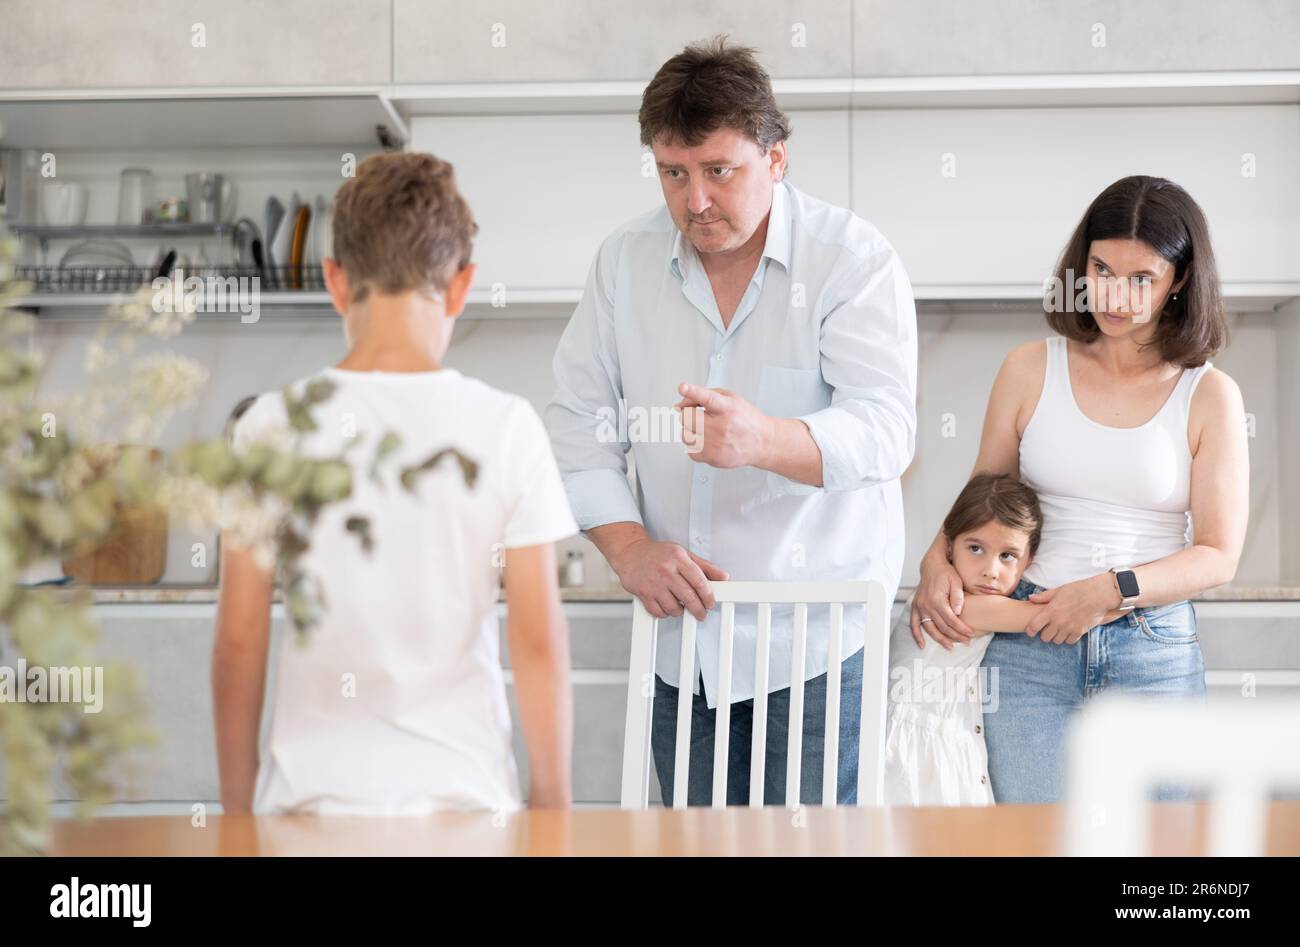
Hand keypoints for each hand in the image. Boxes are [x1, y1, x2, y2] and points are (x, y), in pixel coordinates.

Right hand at [610, 536, 728, 620]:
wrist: (631, 553)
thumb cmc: (658, 554)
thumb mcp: (684, 554)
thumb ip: (704, 566)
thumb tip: (723, 577)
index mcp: (678, 558)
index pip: (699, 581)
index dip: (708, 596)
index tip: (710, 603)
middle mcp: (666, 570)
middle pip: (688, 597)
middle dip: (698, 609)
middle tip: (701, 613)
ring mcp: (653, 583)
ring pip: (674, 608)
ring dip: (680, 611)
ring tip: (681, 606)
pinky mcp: (643, 593)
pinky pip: (659, 612)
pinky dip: (665, 613)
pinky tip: (667, 606)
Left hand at [674, 383, 773, 468]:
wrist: (763, 442)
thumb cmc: (745, 419)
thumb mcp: (730, 398)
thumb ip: (703, 395)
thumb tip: (680, 404)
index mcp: (728, 408)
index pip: (708, 398)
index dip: (693, 392)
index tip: (683, 387)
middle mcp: (722, 427)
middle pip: (686, 417)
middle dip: (688, 414)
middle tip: (699, 415)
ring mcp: (717, 444)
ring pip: (684, 434)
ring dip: (690, 430)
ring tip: (706, 428)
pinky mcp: (712, 458)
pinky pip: (689, 449)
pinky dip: (695, 444)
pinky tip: (708, 440)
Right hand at [910, 554, 976, 650]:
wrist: (932, 565)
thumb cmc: (946, 573)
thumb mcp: (956, 582)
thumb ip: (958, 597)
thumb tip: (958, 612)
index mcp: (937, 600)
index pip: (951, 620)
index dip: (962, 629)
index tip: (971, 634)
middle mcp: (926, 605)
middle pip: (942, 627)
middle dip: (955, 636)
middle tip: (966, 641)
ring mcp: (920, 607)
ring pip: (930, 629)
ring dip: (940, 639)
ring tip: (950, 647)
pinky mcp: (916, 607)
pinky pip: (914, 624)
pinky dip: (917, 635)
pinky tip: (922, 645)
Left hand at [1025, 574, 1115, 643]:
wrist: (1099, 594)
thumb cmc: (1078, 589)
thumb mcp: (1059, 590)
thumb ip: (1044, 597)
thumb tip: (1030, 598)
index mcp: (1051, 611)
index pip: (1034, 627)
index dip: (1030, 630)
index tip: (1031, 631)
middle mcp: (1059, 621)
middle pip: (1045, 637)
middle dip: (1044, 634)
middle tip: (1047, 628)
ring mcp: (1069, 628)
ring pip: (1056, 641)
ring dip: (1056, 636)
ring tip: (1058, 629)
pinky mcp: (1080, 632)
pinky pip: (1069, 641)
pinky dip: (1067, 638)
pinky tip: (1068, 630)